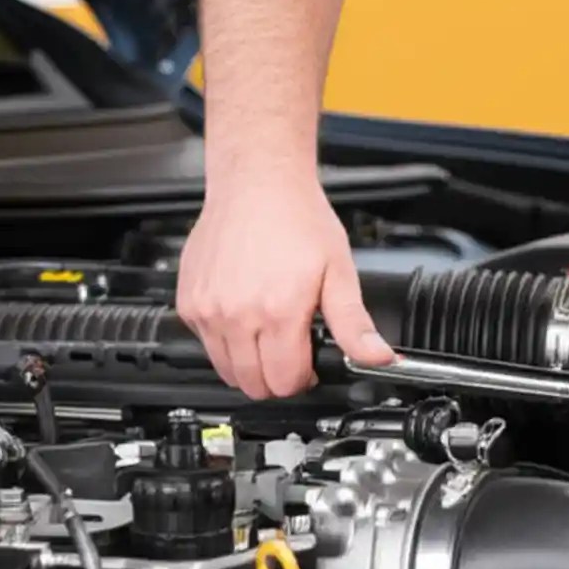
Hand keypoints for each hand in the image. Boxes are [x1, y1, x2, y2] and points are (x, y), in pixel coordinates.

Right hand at [177, 175, 394, 398]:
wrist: (257, 184)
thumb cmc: (297, 220)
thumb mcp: (339, 273)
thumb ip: (355, 324)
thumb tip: (380, 357)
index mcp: (278, 312)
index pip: (286, 381)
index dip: (303, 379)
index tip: (309, 365)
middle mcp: (237, 315)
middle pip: (254, 385)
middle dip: (277, 377)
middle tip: (290, 351)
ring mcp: (208, 310)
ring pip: (226, 371)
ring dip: (249, 364)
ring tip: (268, 335)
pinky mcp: (189, 303)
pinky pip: (205, 344)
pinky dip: (225, 342)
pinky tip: (244, 317)